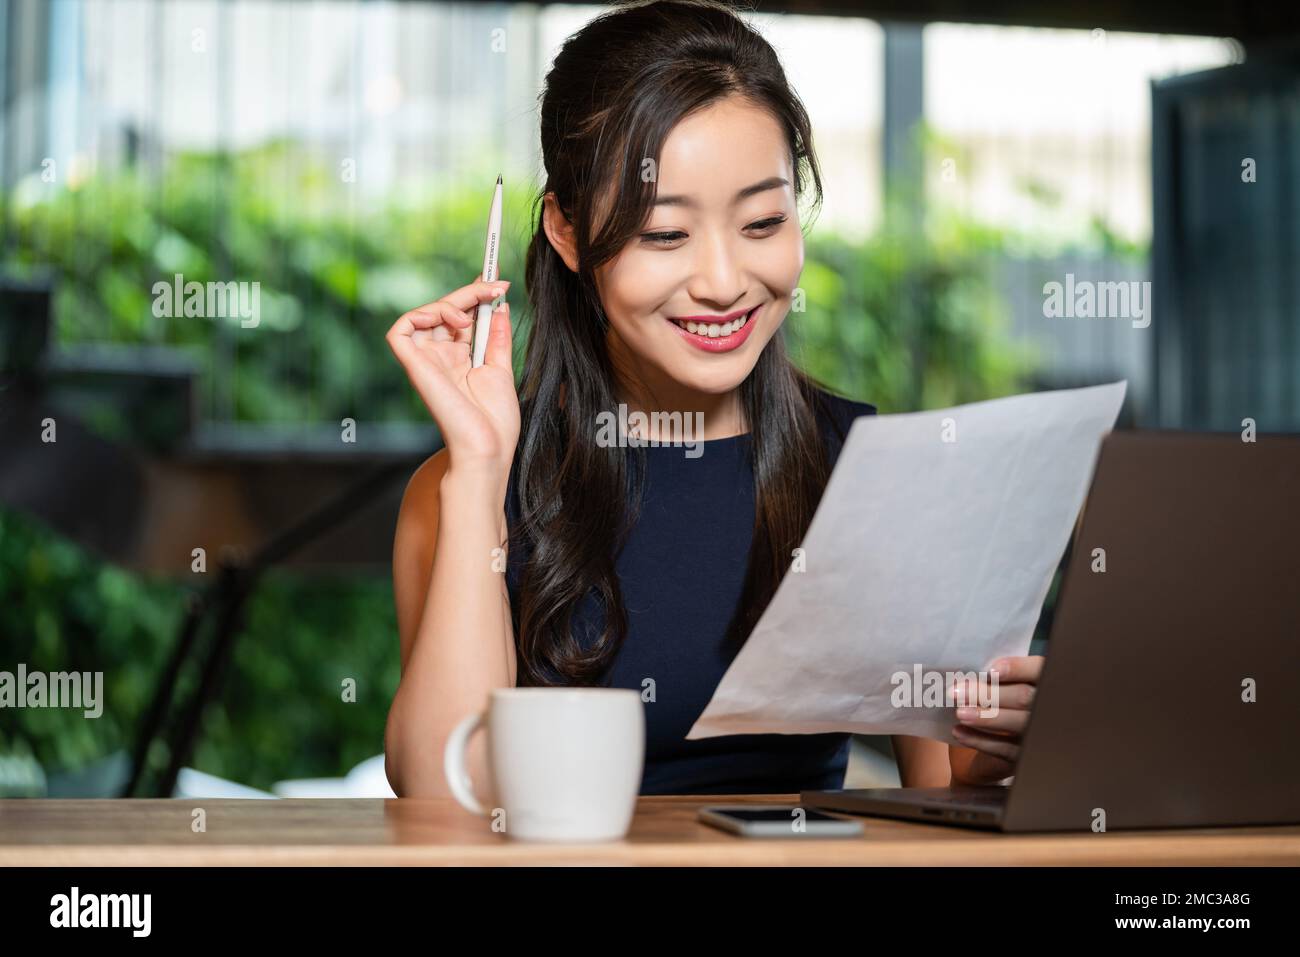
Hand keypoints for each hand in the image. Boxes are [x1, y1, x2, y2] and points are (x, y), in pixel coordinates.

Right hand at [386, 276, 519, 477]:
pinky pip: (401, 330)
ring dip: (450, 301)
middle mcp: (440, 357)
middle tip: (496, 285)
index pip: (460, 317)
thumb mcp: (501, 369)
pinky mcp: (414, 366)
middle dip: (470, 292)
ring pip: (424, 314)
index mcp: (459, 359)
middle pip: (444, 310)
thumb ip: (497, 336)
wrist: (488, 448)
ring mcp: (426, 361)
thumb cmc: (495, 421)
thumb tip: (499, 305)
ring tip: (473, 312)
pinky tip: (453, 318)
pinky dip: (421, 314)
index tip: (499, 281)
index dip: (474, 295)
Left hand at [948, 655, 1042, 785]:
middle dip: (989, 694)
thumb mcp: (1004, 682)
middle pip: (1023, 697)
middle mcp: (1048, 704)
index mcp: (1044, 679)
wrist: (1002, 739)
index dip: (1018, 669)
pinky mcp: (1028, 753)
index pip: (1038, 669)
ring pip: (1019, 723)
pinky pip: (1007, 749)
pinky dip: (981, 741)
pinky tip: (959, 732)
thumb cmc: (998, 698)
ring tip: (960, 713)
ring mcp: (1040, 731)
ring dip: (986, 718)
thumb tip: (970, 674)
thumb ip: (996, 677)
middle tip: (958, 692)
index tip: (992, 670)